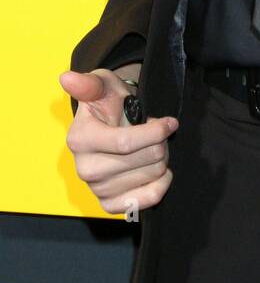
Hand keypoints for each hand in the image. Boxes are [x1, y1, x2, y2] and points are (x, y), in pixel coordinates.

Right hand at [61, 67, 177, 214]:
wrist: (109, 125)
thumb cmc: (107, 102)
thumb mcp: (101, 85)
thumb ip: (89, 83)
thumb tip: (67, 77)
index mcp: (80, 140)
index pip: (125, 143)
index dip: (155, 131)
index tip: (169, 122)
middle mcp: (85, 169)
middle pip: (145, 159)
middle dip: (160, 142)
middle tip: (155, 133)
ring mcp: (97, 189)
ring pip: (152, 176)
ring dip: (161, 159)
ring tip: (150, 147)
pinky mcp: (110, 204)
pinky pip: (146, 200)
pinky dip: (160, 185)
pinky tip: (157, 170)